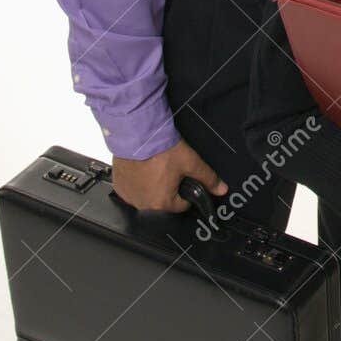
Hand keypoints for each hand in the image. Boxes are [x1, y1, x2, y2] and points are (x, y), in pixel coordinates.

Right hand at [112, 139, 226, 213]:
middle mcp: (143, 204)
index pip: (182, 205)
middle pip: (163, 202)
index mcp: (162, 203)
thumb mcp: (191, 163)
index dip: (186, 191)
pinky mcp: (118, 186)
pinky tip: (143, 170)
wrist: (137, 134)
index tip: (183, 178)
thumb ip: (208, 178)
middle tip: (169, 171)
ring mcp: (128, 196)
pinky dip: (138, 183)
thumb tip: (221, 189)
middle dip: (168, 189)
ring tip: (156, 169)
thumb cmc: (162, 150)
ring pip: (147, 197)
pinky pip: (132, 190)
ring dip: (152, 187)